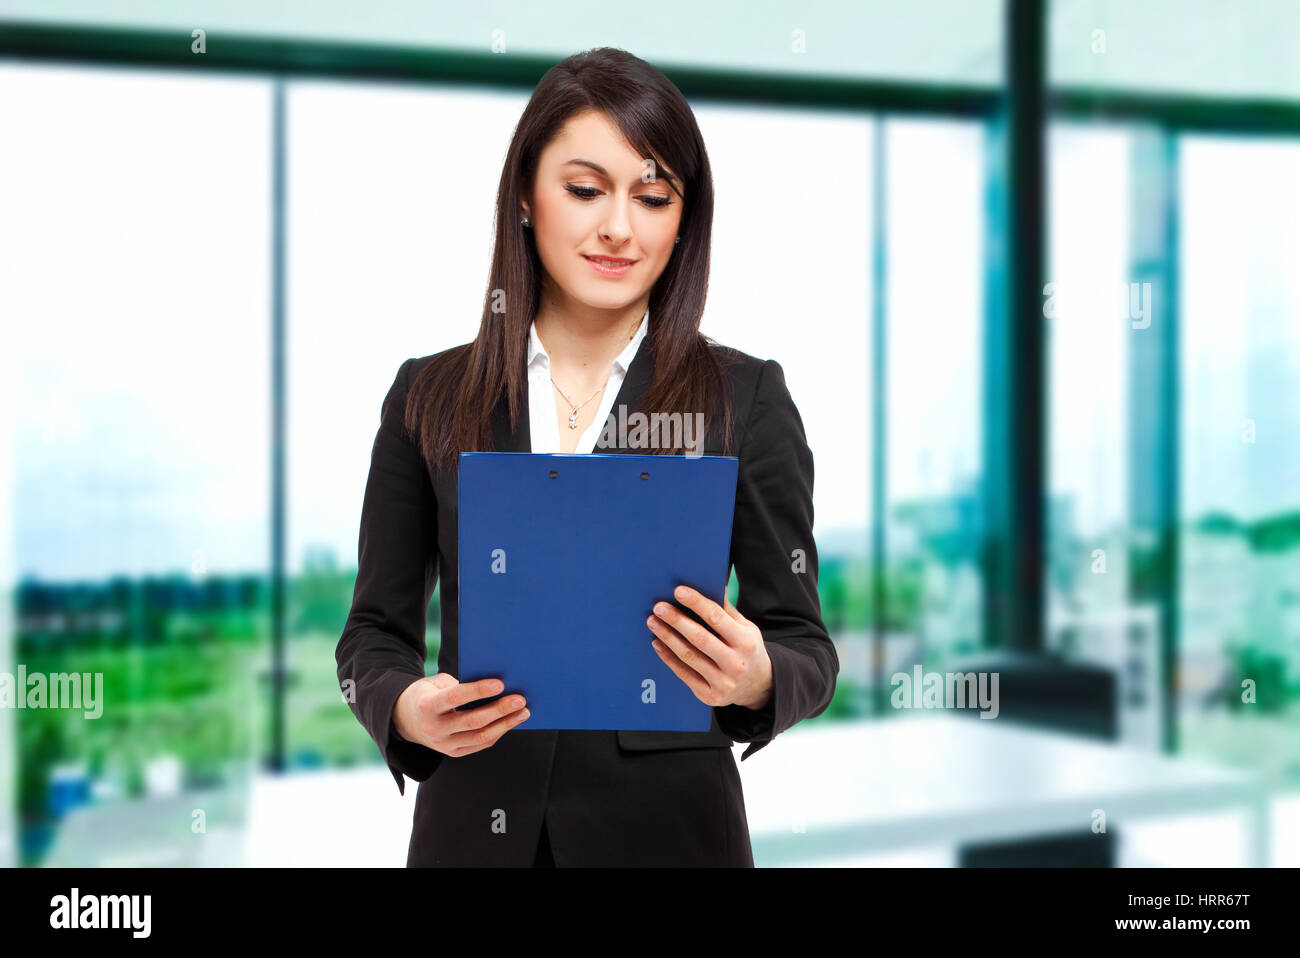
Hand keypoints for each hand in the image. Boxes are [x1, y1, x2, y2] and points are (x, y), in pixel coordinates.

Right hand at [392, 673, 528, 757]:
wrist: (405, 720)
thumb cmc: (428, 693)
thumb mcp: (436, 683)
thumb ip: (460, 683)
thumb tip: (496, 686)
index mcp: (427, 706)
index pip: (455, 698)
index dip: (478, 691)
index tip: (500, 683)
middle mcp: (434, 729)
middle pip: (473, 721)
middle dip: (500, 710)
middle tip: (520, 699)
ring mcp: (443, 745)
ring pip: (481, 737)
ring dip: (506, 724)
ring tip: (524, 712)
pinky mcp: (453, 753)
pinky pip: (480, 744)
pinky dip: (498, 732)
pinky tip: (511, 721)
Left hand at [646, 585, 772, 710]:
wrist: (759, 686)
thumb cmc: (747, 649)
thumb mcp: (747, 629)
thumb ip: (728, 610)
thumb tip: (711, 585)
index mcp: (746, 642)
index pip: (717, 618)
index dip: (696, 603)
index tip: (678, 591)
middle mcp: (736, 663)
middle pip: (700, 638)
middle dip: (677, 621)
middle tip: (658, 607)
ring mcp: (723, 682)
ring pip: (689, 656)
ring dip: (668, 637)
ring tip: (653, 622)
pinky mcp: (710, 696)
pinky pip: (684, 674)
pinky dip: (668, 658)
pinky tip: (658, 643)